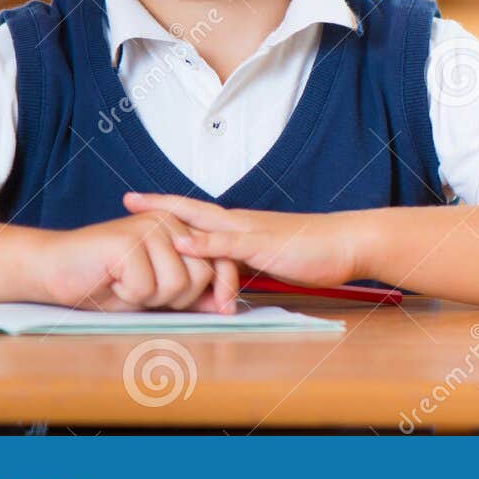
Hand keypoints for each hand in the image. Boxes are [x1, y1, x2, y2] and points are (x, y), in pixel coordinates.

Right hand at [36, 212, 239, 313]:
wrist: (54, 268)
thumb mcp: (156, 289)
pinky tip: (110, 280)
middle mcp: (169, 222)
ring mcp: (148, 228)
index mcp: (180, 228)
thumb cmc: (105, 280)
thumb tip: (225, 304)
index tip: (226, 311)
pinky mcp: (128, 241)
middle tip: (144, 291)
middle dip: (177, 298)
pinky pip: (144, 288)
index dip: (225, 287)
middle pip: (201, 276)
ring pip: (176, 283)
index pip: (220, 258)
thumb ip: (191, 291)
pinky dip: (126, 296)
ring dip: (149, 298)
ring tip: (125, 283)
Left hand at [123, 193, 362, 288]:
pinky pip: (230, 245)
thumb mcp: (273, 260)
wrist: (350, 241)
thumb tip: (226, 280)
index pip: (201, 216)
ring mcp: (253, 232)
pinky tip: (184, 243)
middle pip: (194, 210)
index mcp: (244, 228)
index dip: (172, 210)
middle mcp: (244, 224)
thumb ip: (247, 266)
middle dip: (160, 205)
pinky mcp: (266, 245)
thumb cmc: (317, 252)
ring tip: (143, 214)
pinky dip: (205, 244)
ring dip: (173, 218)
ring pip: (206, 223)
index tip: (143, 204)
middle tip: (128, 198)